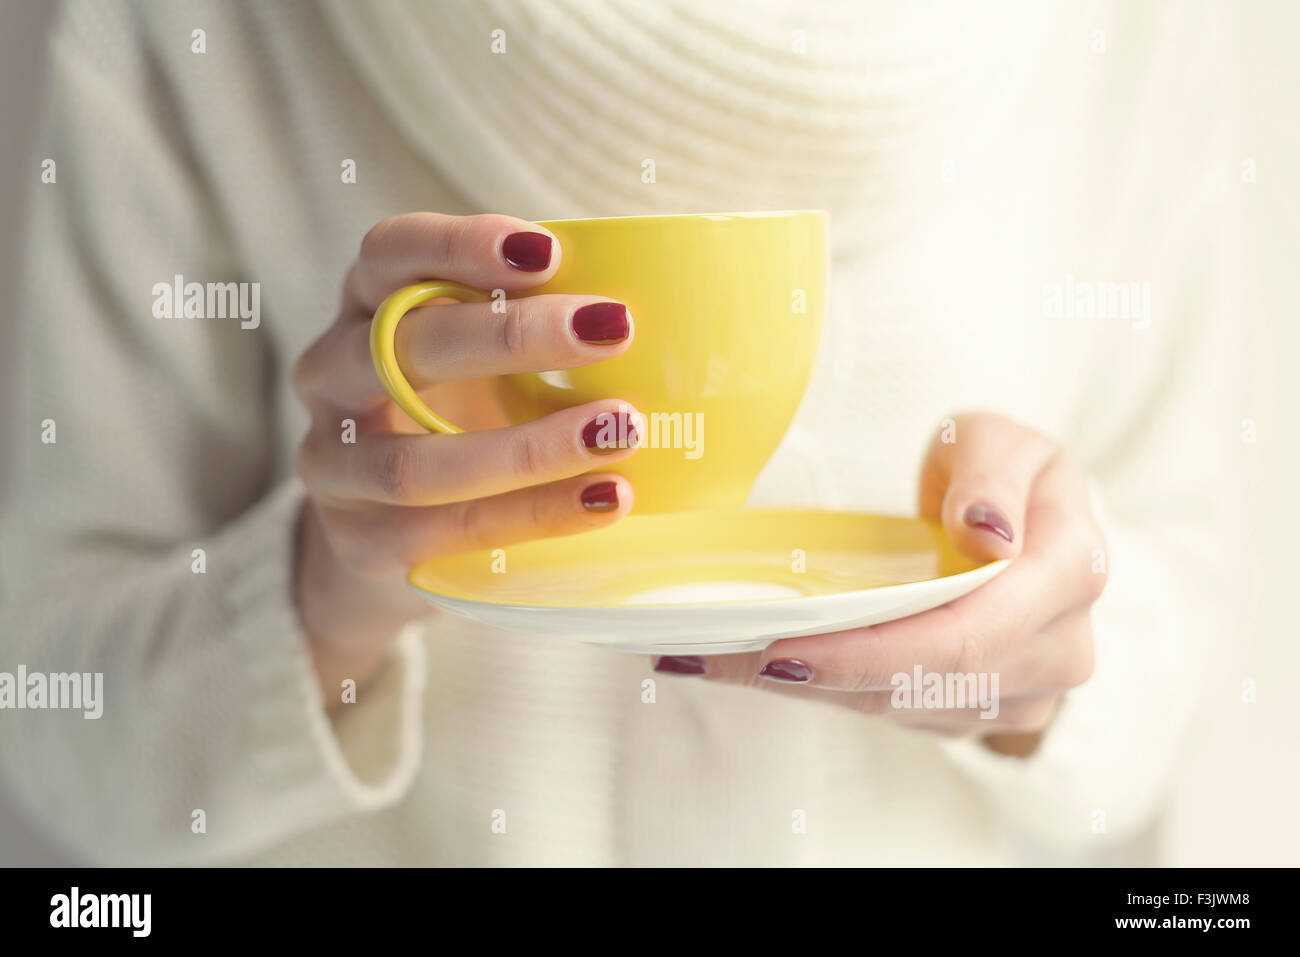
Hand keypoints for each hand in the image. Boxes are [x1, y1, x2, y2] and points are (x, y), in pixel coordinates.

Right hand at [292, 213, 640, 703]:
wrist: (394, 534)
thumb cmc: (461, 418)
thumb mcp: (487, 362)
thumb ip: (538, 328)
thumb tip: (672, 314)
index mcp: (365, 309)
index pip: (388, 254)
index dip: (459, 246)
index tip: (548, 253)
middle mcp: (331, 377)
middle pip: (400, 347)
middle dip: (511, 337)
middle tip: (613, 330)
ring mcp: (335, 467)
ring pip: (414, 462)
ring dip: (527, 447)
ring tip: (620, 431)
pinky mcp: (359, 542)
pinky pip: (440, 533)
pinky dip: (530, 516)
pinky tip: (604, 499)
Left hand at [654, 413, 1108, 755]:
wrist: (1027, 522)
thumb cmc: (1004, 474)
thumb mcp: (998, 440)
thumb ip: (992, 472)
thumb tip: (986, 531)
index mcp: (1072, 570)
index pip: (966, 632)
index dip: (870, 649)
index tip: (780, 644)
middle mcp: (1060, 647)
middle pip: (926, 683)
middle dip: (820, 674)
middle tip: (722, 656)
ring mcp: (1026, 692)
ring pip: (904, 708)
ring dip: (809, 688)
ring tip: (717, 659)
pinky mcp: (983, 712)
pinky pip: (900, 714)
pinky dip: (829, 691)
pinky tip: (766, 667)